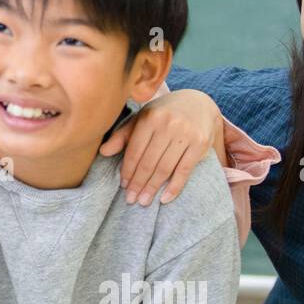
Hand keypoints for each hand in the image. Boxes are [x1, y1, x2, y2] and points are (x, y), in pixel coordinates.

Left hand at [99, 88, 224, 205]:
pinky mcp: (200, 143)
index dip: (128, 170)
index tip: (123, 186)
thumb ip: (123, 135)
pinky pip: (184, 170)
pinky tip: (164, 199)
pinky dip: (174, 187)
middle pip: (149, 162)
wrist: (199, 102)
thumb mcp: (142, 118)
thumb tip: (103, 152)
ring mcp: (186, 134)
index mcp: (150, 117)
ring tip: (144, 201)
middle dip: (138, 183)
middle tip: (131, 199)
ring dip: (153, 188)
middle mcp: (168, 124)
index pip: (135, 150)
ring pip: (165, 168)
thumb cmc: (164, 113)